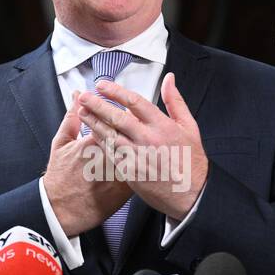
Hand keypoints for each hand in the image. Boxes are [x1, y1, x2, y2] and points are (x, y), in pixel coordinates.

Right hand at [42, 91, 132, 236]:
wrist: (62, 209)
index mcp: (95, 142)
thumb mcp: (61, 143)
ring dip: (145, 145)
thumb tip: (77, 96)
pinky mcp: (126, 188)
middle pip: (134, 136)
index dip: (124, 114)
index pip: (117, 119)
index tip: (125, 112)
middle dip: (138, 128)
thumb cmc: (60, 178)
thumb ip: (71, 117)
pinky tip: (145, 161)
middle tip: (138, 127)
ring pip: (141, 153)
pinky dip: (145, 165)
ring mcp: (119, 173)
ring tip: (143, 142)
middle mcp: (110, 156)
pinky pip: (142, 172)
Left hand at [76, 72, 208, 219]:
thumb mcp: (189, 127)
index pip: (134, 102)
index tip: (103, 86)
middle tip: (84, 96)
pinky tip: (92, 134)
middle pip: (117, 117)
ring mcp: (137, 157)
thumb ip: (175, 101)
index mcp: (162, 126)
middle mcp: (148, 140)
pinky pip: (111, 154)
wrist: (191, 195)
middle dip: (97, 104)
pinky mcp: (130, 172)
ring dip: (94, 122)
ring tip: (82, 111)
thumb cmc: (191, 162)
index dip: (115, 91)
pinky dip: (100, 142)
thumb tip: (169, 80)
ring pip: (110, 136)